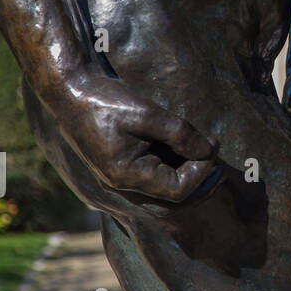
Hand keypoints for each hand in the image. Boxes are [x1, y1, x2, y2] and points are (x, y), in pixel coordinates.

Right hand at [57, 78, 218, 206]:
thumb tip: (209, 151)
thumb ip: (180, 133)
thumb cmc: (106, 100)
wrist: (70, 91)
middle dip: (199, 183)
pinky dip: (172, 165)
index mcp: (126, 175)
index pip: (177, 190)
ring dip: (187, 174)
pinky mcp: (120, 165)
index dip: (201, 171)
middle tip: (220, 164)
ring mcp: (119, 176)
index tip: (212, 146)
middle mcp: (122, 183)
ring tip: (206, 152)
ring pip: (162, 189)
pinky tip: (185, 146)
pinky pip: (152, 176)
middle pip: (171, 199)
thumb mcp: (148, 113)